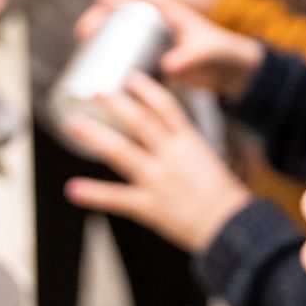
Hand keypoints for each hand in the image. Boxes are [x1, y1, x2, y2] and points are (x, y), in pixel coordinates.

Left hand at [64, 72, 252, 253]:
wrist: (232, 226)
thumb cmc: (225, 198)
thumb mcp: (209, 161)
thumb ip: (188, 150)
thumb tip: (173, 140)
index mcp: (189, 143)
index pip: (165, 107)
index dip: (146, 90)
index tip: (131, 78)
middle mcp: (171, 156)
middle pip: (139, 122)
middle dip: (116, 104)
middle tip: (97, 92)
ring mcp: (158, 180)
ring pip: (121, 152)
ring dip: (95, 137)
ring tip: (75, 124)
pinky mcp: (149, 206)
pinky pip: (117, 198)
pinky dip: (94, 194)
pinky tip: (73, 189)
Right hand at [72, 0, 263, 101]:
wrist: (229, 71)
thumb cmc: (220, 51)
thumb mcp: (204, 50)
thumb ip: (187, 57)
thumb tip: (167, 66)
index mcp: (173, 10)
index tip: (103, 0)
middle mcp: (160, 22)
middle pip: (126, 15)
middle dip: (102, 19)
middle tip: (82, 29)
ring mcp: (155, 40)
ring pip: (124, 35)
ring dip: (103, 39)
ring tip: (81, 45)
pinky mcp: (154, 59)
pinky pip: (130, 56)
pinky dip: (114, 59)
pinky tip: (96, 67)